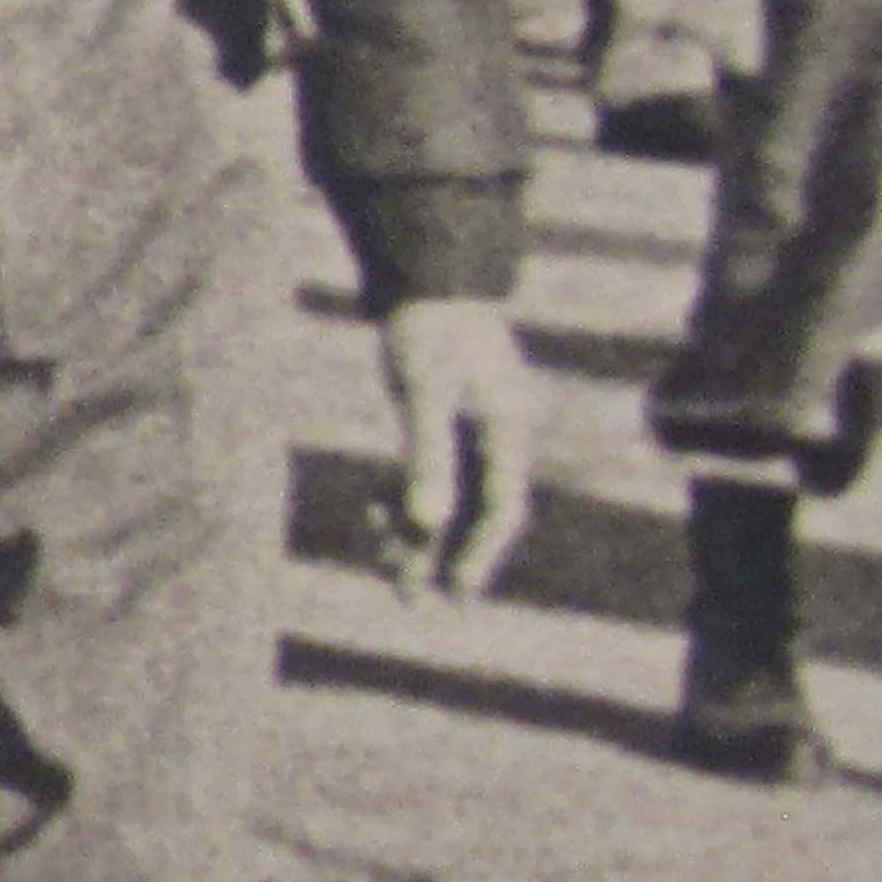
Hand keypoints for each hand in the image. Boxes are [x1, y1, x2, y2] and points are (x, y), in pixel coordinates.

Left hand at [375, 295, 536, 599]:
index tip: (456, 593)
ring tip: (386, 569)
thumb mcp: (424, 392)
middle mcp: (495, 436)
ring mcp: (469, 430)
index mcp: (507, 430)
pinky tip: (374, 515)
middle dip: (443, 557)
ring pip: (446, 495)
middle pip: (473, 512)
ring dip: (417, 532)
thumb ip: (426, 457)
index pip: (502, 508)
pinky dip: (402, 497)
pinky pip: (426, 473)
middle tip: (415, 604)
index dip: (479, 554)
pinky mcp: (442, 421)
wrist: (427, 277)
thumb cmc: (429, 328)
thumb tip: (427, 523)